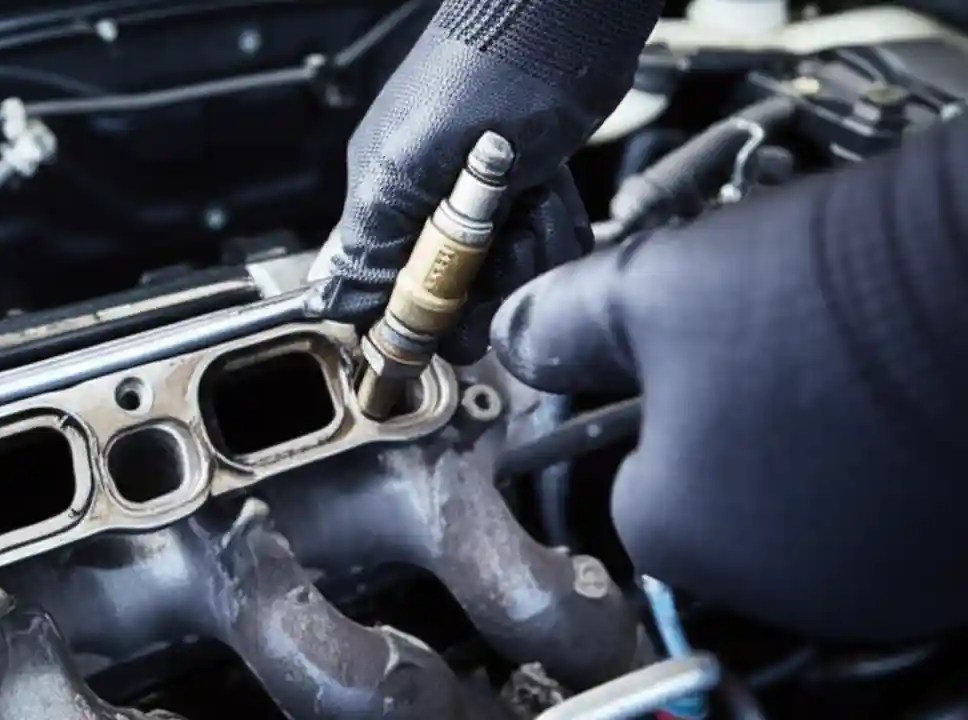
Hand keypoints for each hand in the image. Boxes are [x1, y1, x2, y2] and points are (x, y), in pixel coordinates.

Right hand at [315, 0, 657, 362]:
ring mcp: (486, 198)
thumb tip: (330, 304)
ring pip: (506, 273)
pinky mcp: (532, 187)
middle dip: (485, 286)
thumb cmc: (481, 75)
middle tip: (501, 254)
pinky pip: (544, 244)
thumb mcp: (404, 170)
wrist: (564, 28)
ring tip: (530, 208)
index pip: (389, 289)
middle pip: (456, 292)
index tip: (444, 327)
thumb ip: (369, 244)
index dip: (418, 315)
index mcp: (387, 197)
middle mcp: (433, 203)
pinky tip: (551, 200)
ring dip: (527, 254)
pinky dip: (555, 231)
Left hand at [489, 120, 967, 640]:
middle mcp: (764, 586)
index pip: (628, 481)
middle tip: (763, 353)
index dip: (652, 411)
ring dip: (801, 459)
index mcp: (671, 531)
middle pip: (715, 505)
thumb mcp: (651, 287)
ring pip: (798, 518)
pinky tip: (887, 407)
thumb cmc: (823, 291)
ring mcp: (864, 587)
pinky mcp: (942, 573)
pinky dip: (874, 480)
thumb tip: (517, 333)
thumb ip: (562, 324)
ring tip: (832, 372)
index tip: (684, 364)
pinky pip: (878, 526)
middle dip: (727, 437)